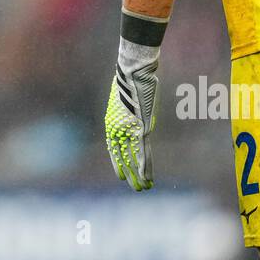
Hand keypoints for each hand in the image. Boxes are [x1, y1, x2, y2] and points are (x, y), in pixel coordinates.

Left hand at [104, 39, 159, 190]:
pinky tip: (146, 178)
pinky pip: (142, 152)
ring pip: (133, 158)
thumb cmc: (131, 78)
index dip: (119, 162)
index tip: (121, 176)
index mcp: (113, 122)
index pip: (115, 148)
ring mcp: (129, 129)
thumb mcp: (127, 95)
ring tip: (141, 188)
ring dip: (138, 175)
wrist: (132, 70)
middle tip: (134, 187)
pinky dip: (144, 166)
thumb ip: (128, 107)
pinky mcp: (141, 128)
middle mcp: (118, 129)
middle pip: (123, 156)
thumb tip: (132, 106)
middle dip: (129, 173)